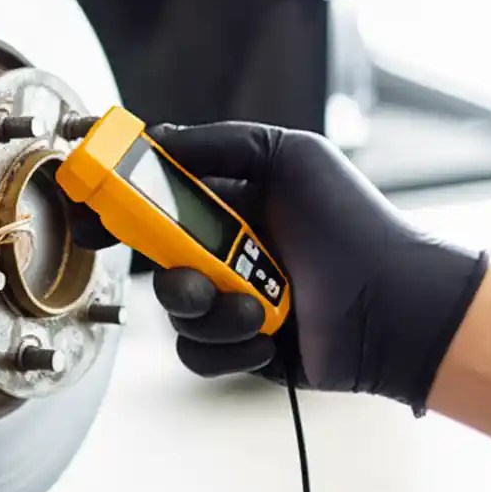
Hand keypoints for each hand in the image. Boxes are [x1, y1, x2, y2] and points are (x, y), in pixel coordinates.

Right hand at [146, 123, 486, 412]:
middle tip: (194, 270)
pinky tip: (267, 336)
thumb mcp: (292, 156)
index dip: (119, 206)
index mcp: (227, 204)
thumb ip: (220, 143)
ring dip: (211, 310)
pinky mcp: (236, 346)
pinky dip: (228, 346)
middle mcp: (221, 250)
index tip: (96, 211)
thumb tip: (158, 139)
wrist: (394, 306)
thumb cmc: (355, 227)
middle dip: (167, 267)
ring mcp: (227, 299)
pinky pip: (195, 352)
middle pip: (152, 257)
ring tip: (259, 307)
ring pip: (173, 309)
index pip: (154, 199)